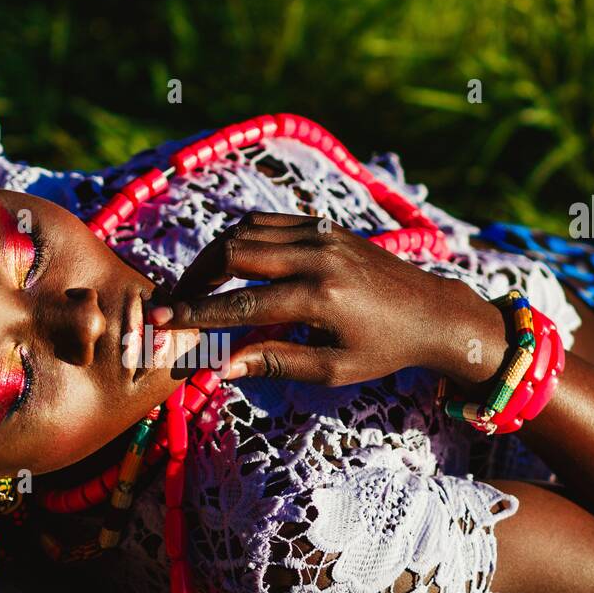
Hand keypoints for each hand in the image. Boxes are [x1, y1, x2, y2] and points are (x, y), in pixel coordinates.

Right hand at [152, 212, 501, 385]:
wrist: (432, 310)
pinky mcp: (324, 225)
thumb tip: (220, 366)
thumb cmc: (384, 349)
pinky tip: (227, 264)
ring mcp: (321, 233)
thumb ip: (275, 362)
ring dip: (212, 257)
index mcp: (320, 298)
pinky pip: (267, 223)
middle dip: (194, 278)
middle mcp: (317, 257)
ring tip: (196, 287)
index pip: (241, 305)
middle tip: (175, 302)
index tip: (162, 321)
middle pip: (233, 253)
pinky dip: (239, 240)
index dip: (195, 314)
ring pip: (245, 231)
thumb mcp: (332, 368)